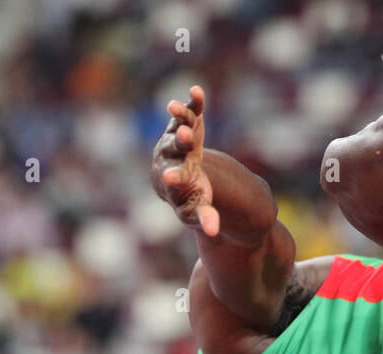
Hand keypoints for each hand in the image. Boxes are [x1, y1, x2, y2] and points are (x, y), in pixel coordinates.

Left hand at [151, 85, 219, 236]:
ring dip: (180, 117)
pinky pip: (188, 112)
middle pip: (173, 148)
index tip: (172, 177)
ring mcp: (176, 139)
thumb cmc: (187, 196)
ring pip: (176, 126)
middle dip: (180, 142)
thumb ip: (204, 218)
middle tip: (185, 136)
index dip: (174, 178)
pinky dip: (193, 103)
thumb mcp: (195, 209)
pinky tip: (196, 91)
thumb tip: (213, 232)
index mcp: (173, 181)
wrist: (173, 175)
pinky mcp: (184, 124)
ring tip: (175, 107)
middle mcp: (170, 158)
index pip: (173, 180)